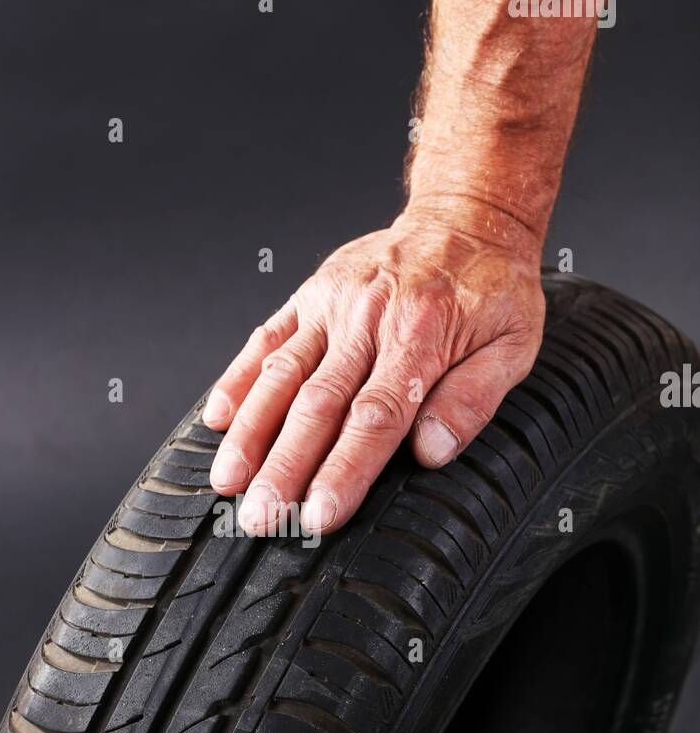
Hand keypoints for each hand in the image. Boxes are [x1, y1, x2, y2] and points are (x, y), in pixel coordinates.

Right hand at [204, 204, 545, 534]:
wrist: (467, 215)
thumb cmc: (491, 287)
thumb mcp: (513, 343)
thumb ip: (474, 399)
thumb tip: (432, 451)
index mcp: (421, 335)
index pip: (376, 417)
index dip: (344, 470)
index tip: (320, 513)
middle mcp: (368, 319)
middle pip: (318, 405)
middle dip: (284, 467)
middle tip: (261, 517)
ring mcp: (332, 305)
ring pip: (281, 375)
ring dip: (250, 433)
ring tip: (227, 481)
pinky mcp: (310, 295)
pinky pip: (267, 338)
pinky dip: (238, 378)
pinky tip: (217, 418)